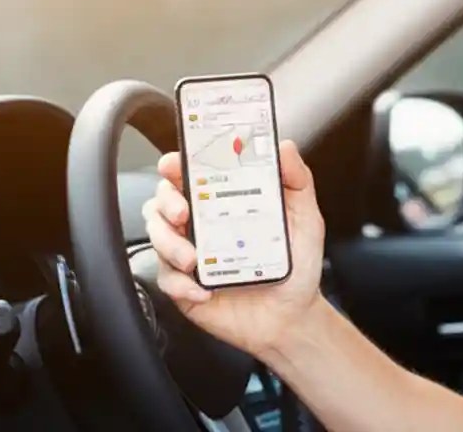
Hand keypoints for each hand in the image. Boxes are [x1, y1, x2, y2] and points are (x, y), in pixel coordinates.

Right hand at [142, 140, 324, 357]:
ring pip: (157, 236)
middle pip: (163, 200)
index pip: (192, 174)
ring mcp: (190, 254)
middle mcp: (202, 223)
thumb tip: (285, 147)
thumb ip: (297, 180)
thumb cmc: (295, 263)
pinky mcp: (184, 286)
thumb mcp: (305, 217)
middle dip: (166, 201)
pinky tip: (202, 290)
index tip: (175, 164)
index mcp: (225, 201)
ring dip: (169, 243)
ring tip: (194, 259)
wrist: (292, 315)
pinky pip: (166, 279)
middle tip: (183, 212)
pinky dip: (180, 284)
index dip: (177, 164)